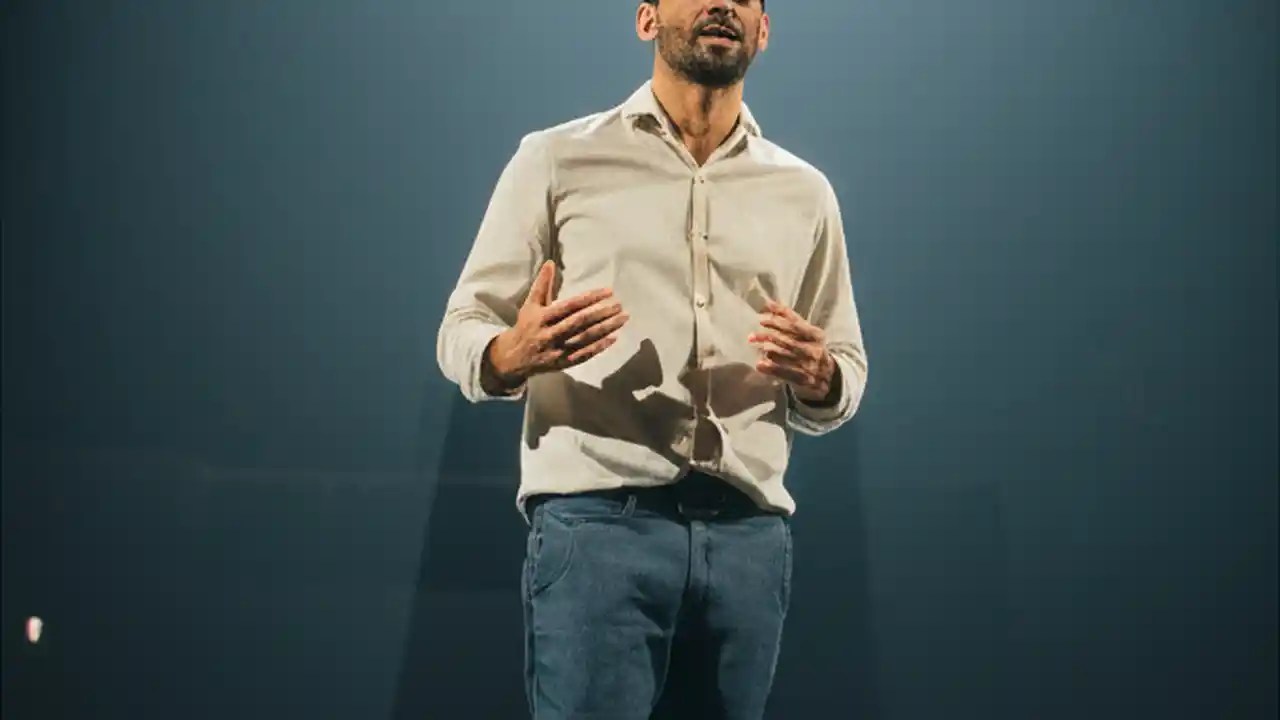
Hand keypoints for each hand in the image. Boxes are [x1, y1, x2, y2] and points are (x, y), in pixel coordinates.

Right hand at [484, 261, 628, 391]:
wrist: (514, 358)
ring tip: (622, 318)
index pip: (570, 306)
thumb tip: (550, 262)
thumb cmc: (526, 326)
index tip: (608, 291)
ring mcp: (558, 350)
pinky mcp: (564, 363)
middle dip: (602, 313)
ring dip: (606, 329)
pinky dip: (600, 347)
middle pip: (580, 323)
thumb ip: (543, 284)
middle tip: (619, 305)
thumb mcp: (530, 304)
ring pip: (586, 338)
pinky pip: (585, 354)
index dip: (590, 298)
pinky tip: (614, 337)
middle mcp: (550, 334)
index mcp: (542, 318)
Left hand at [748, 300, 837, 403]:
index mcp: (816, 335)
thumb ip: (791, 318)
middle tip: (752, 336)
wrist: (828, 375)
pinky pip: (785, 373)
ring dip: (768, 350)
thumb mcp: (807, 332)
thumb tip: (769, 304)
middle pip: (788, 340)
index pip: (795, 326)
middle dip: (768, 336)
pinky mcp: (804, 379)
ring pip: (785, 355)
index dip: (778, 321)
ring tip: (755, 346)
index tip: (762, 319)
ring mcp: (810, 365)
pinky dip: (771, 368)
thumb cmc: (812, 347)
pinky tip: (760, 364)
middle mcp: (814, 349)